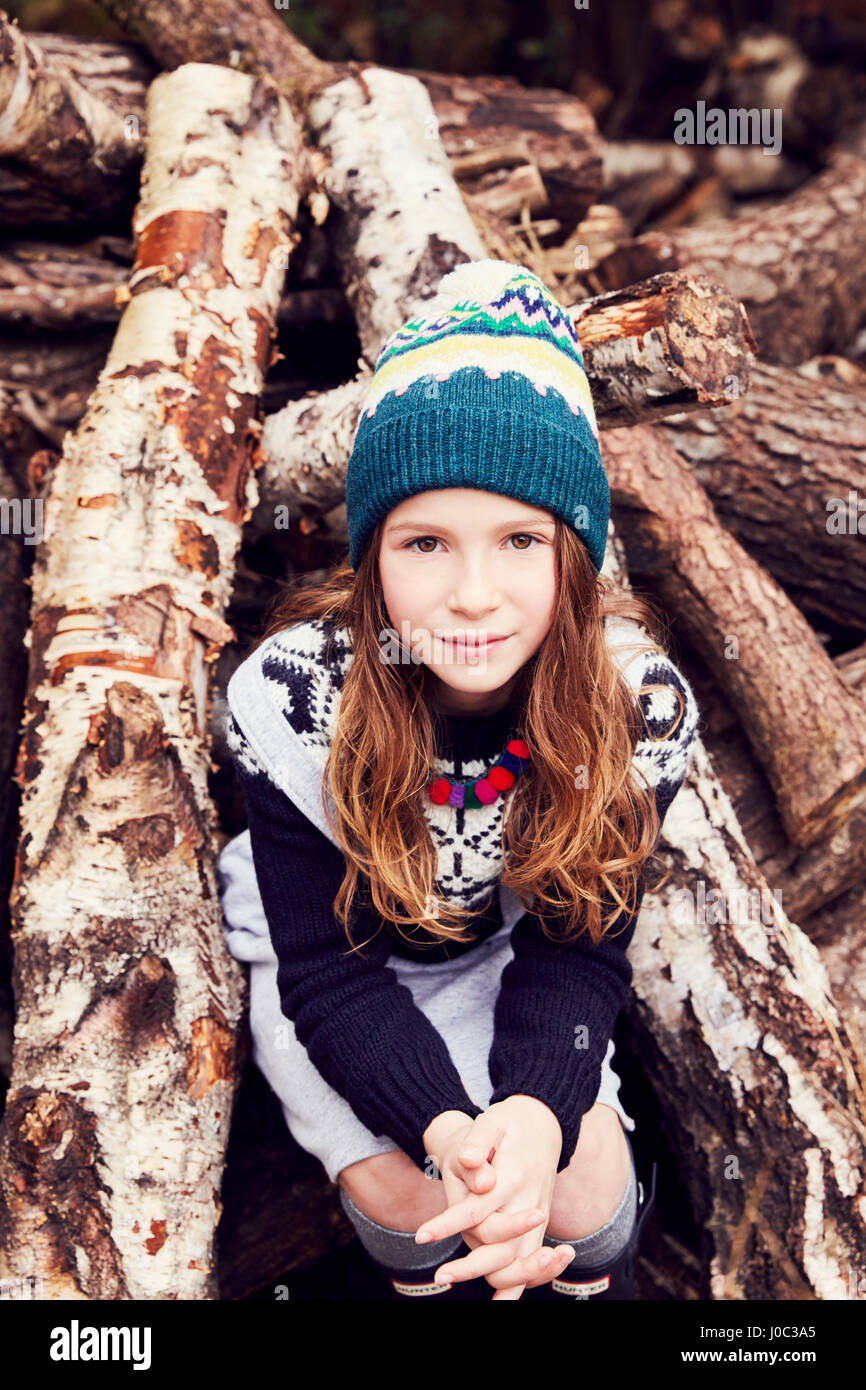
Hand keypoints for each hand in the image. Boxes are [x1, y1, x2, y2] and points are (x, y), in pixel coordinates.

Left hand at [418, 1097, 575, 1300]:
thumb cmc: (510, 1123)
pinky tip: (499, 1302)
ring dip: (490, 1277)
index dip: (448, 1224)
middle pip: (503, 1246)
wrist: (543, 1125)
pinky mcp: (537, 1227)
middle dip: (470, 1266)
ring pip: (518, 1261)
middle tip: (440, 1275)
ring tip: (456, 1282)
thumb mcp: (492, 1121)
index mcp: (515, 1176)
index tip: (421, 1235)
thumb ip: (479, 1141)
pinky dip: (518, 1283)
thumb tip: (468, 1162)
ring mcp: (537, 1217)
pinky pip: (531, 1263)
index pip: (479, 1209)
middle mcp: (529, 1202)